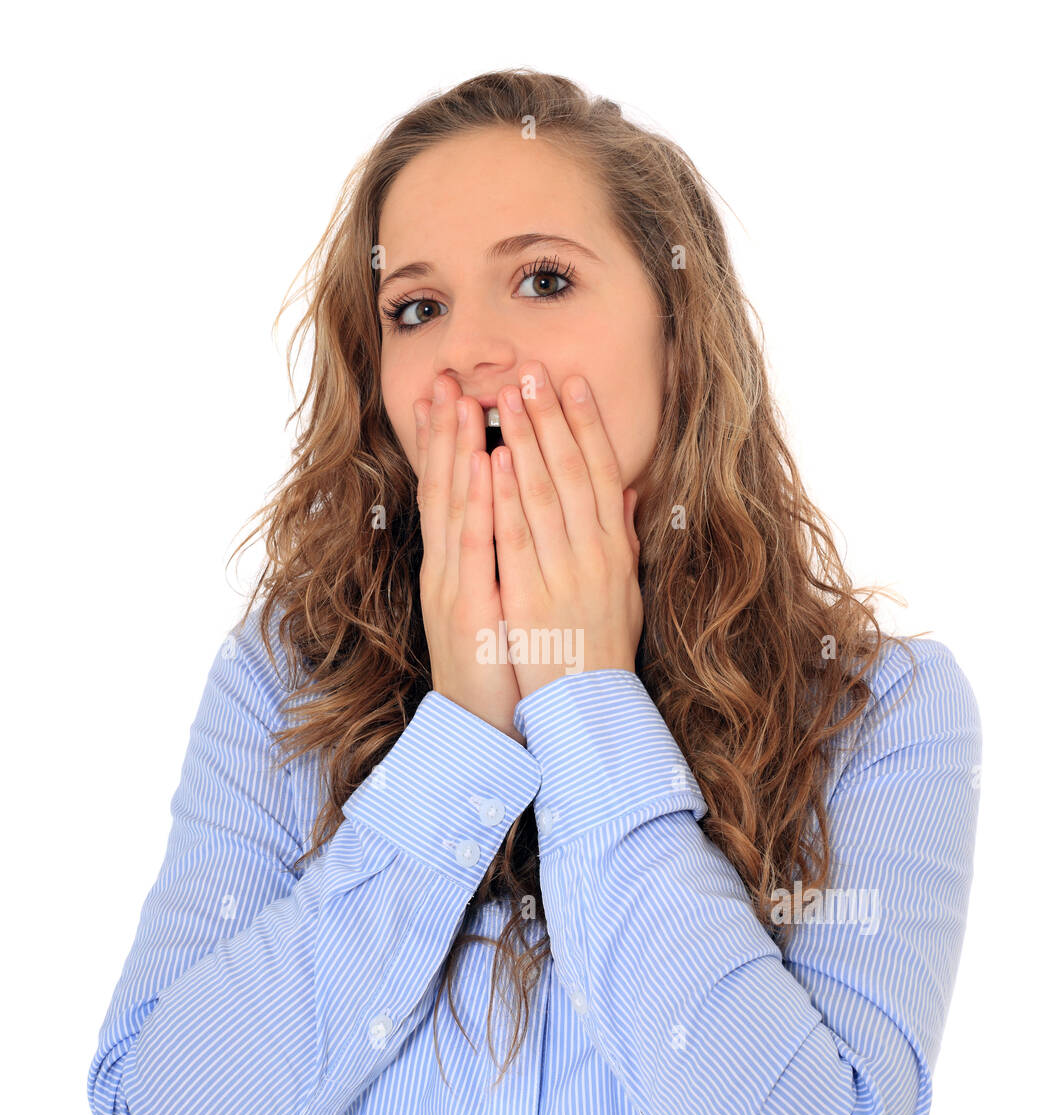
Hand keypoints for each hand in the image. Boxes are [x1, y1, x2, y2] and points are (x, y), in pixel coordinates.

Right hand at [416, 374, 524, 744]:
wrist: (485, 729)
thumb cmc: (503, 667)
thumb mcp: (507, 605)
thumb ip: (514, 561)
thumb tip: (539, 521)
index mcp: (462, 566)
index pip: (456, 493)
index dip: (454, 442)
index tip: (457, 394)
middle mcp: (450, 568)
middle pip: (445, 488)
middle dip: (446, 430)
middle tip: (444, 377)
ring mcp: (455, 585)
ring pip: (455, 504)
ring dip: (456, 448)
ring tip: (459, 399)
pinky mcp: (469, 607)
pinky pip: (476, 545)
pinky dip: (478, 501)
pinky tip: (481, 464)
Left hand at [491, 362, 642, 700]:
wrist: (587, 708)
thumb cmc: (602, 649)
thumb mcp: (624, 590)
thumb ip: (623, 539)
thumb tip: (629, 492)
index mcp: (615, 551)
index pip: (603, 474)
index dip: (588, 426)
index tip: (574, 384)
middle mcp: (593, 555)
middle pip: (573, 473)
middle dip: (551, 419)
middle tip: (533, 370)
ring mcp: (562, 574)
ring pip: (543, 495)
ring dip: (526, 442)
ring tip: (507, 397)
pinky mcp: (530, 597)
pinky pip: (516, 538)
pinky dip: (507, 495)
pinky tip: (496, 460)